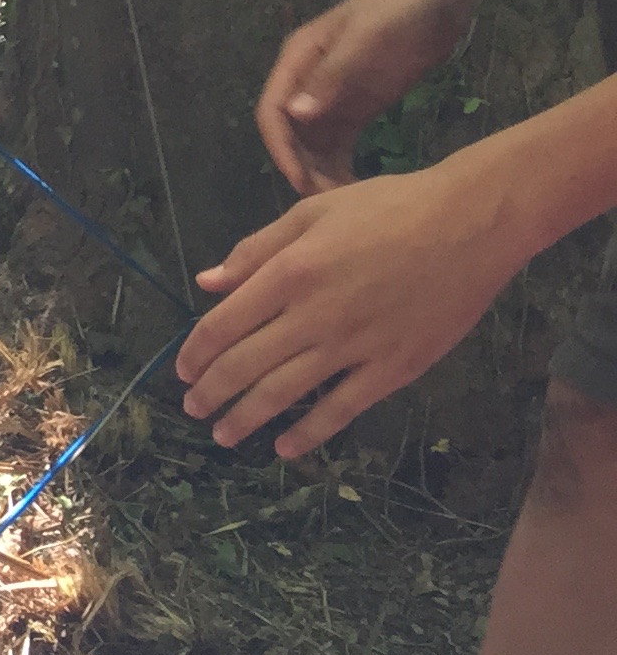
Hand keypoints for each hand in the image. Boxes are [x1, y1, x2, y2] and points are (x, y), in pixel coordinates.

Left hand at [176, 154, 523, 454]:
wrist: (472, 224)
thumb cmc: (388, 207)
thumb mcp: (311, 212)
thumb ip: (255, 251)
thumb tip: (207, 283)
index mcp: (289, 273)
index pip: (224, 324)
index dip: (196, 352)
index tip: (183, 372)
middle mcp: (314, 315)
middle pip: (247, 364)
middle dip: (213, 393)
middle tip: (194, 410)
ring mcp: (356, 346)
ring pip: (286, 392)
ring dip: (248, 417)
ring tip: (224, 435)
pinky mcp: (395, 368)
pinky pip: (343, 408)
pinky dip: (311, 431)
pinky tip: (287, 447)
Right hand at [254, 0, 471, 195]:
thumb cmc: (399, 8)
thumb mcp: (367, 40)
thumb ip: (331, 76)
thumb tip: (295, 114)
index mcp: (299, 61)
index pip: (274, 111)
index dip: (282, 149)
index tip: (301, 182)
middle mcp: (309, 82)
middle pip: (292, 134)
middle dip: (304, 168)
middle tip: (330, 205)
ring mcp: (334, 94)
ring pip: (315, 144)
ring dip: (322, 173)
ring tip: (346, 205)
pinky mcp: (360, 105)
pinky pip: (341, 143)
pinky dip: (343, 166)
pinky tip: (359, 189)